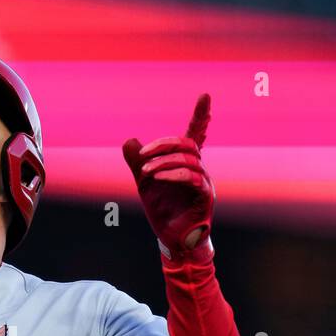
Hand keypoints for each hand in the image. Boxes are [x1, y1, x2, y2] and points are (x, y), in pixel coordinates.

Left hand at [122, 94, 214, 261]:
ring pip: (189, 159)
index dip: (201, 116)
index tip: (205, 96)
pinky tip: (157, 177)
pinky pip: (193, 178)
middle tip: (142, 156)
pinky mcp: (205, 196)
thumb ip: (137, 162)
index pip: (196, 134)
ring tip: (145, 172)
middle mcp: (200, 169)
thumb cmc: (163, 210)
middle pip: (187, 143)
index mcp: (187, 162)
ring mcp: (205, 182)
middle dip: (164, 144)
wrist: (171, 238)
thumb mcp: (144, 183)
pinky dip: (174, 174)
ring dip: (163, 161)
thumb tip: (129, 140)